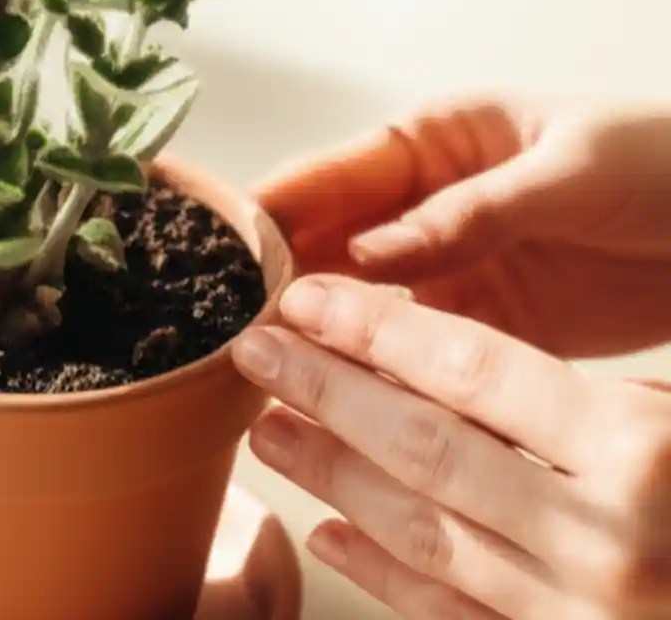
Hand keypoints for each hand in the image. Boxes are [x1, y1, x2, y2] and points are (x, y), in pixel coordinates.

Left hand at [233, 276, 670, 618]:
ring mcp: (582, 614)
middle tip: (253, 350)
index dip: (375, 327)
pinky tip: (328, 534)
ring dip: (330, 476)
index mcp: (650, 451)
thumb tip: (438, 357)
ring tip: (267, 429)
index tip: (305, 296)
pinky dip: (383, 573)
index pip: (473, 370)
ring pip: (420, 528)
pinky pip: (450, 614)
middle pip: (423, 443)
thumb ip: (606, 396)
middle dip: (325, 390)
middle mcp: (607, 536)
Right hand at [256, 101, 670, 356]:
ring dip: (312, 337)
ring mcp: (445, 273)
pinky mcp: (480, 333)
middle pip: (325, 248)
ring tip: (258, 372)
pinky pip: (411, 357)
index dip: (269, 212)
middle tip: (222, 329)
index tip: (215, 254)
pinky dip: (373, 378)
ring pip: (356, 308)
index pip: (330, 177)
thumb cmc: (665, 163)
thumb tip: (367, 255)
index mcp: (432, 143)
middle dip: (273, 286)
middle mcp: (421, 209)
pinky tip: (334, 402)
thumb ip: (471, 211)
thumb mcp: (569, 172)